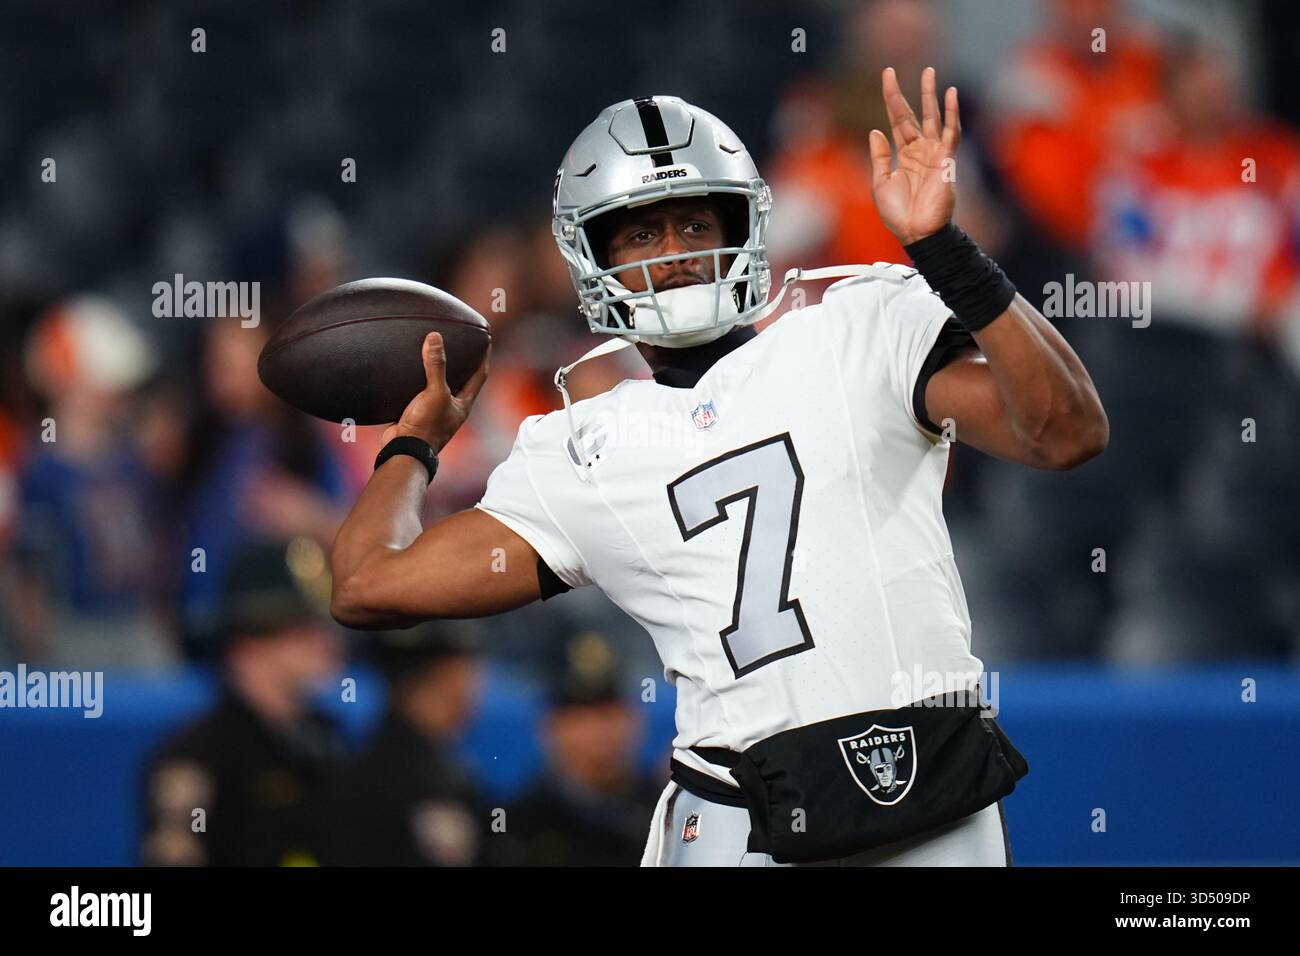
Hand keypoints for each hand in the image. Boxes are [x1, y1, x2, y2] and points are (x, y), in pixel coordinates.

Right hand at [381, 332, 489, 451]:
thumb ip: (436, 365)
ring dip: (438, 371)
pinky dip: (418, 379)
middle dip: (461, 362)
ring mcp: (435, 411)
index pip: (480, 375)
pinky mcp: (418, 412)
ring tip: (435, 352)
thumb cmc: (426, 426)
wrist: (404, 449)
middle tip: (459, 342)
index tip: (485, 340)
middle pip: (461, 380)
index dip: (483, 357)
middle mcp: (452, 407)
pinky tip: (411, 370)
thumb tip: (435, 337)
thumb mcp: (435, 392)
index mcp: (463, 404)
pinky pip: (420, 391)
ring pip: (440, 385)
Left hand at [868, 66, 960, 245]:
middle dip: (905, 92)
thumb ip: (879, 156)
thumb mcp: (880, 183)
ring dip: (930, 95)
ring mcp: (934, 153)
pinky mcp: (946, 160)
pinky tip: (950, 95)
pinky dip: (951, 113)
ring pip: (933, 117)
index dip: (891, 99)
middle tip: (894, 71)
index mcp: (904, 155)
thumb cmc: (899, 215)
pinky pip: (951, 132)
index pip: (896, 121)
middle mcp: (920, 150)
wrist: (916, 233)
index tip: (887, 77)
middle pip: (912, 114)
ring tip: (929, 72)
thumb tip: (875, 131)